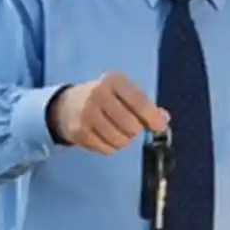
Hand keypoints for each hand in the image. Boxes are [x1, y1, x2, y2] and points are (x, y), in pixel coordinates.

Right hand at [48, 73, 168, 153]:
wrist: (66, 105)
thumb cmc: (104, 98)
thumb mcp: (123, 93)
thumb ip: (145, 105)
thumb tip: (163, 119)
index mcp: (114, 81)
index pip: (139, 101)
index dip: (152, 117)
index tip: (159, 127)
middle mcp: (99, 94)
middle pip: (131, 125)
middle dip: (135, 131)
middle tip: (131, 128)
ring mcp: (87, 113)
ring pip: (119, 140)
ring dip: (124, 141)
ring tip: (118, 133)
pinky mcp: (79, 131)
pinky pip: (106, 148)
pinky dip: (111, 147)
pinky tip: (106, 138)